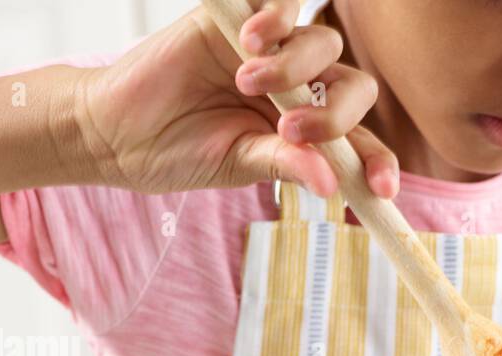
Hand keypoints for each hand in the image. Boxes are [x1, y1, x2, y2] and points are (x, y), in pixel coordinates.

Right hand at [69, 1, 396, 197]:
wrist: (118, 130)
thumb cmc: (180, 152)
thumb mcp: (239, 165)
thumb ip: (286, 166)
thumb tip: (331, 184)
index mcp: (309, 133)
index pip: (360, 142)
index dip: (378, 162)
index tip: (382, 190)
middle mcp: (300, 90)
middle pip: (355, 87)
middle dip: (336, 113)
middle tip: (292, 130)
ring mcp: (273, 53)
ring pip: (323, 44)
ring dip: (296, 66)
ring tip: (247, 83)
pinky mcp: (238, 17)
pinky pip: (283, 2)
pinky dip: (278, 18)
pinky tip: (251, 42)